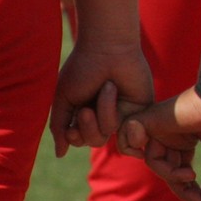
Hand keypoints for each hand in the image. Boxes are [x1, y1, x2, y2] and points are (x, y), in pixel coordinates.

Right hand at [49, 40, 153, 155]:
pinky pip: (125, 125)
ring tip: (103, 89)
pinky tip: (111, 89)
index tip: (70, 127)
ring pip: (107, 134)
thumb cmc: (82, 68)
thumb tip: (60, 154)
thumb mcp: (64, 100)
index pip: (80, 138)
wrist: (106, 46)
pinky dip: (111, 110)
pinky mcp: (139, 107)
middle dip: (86, 129)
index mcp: (87, 112)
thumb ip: (60, 127)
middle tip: (85, 110)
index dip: (74, 137)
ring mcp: (123, 111)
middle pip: (94, 140)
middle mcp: (105, 113)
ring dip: (100, 115)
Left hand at [118, 89, 200, 200]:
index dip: (188, 187)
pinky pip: (128, 139)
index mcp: (186, 139)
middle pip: (165, 168)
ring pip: (152, 160)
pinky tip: (164, 158)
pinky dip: (133, 148)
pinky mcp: (149, 119)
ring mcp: (160, 127)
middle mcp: (171, 134)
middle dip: (180, 185)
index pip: (179, 168)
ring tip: (190, 174)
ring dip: (169, 173)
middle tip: (196, 197)